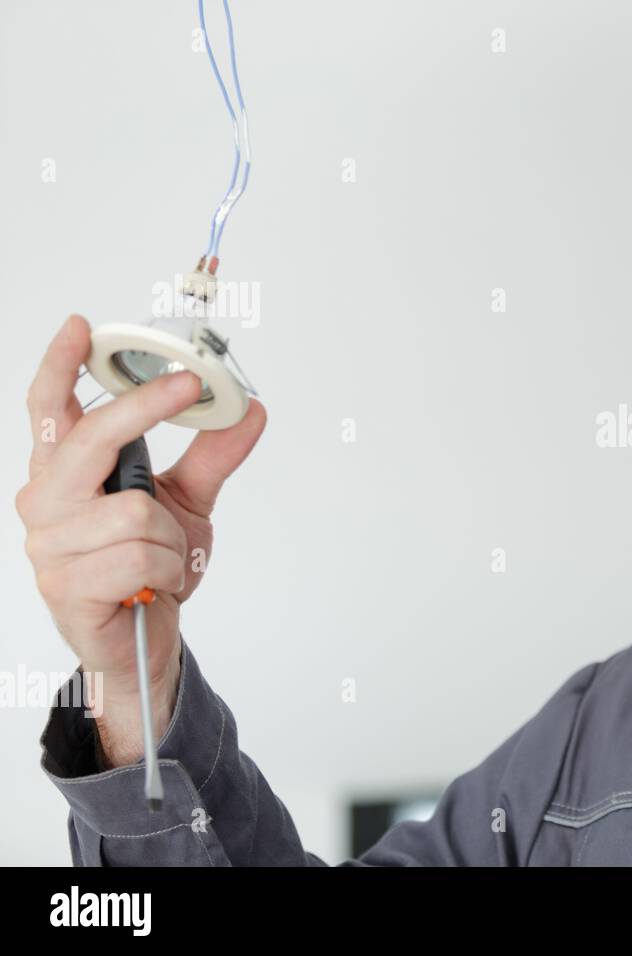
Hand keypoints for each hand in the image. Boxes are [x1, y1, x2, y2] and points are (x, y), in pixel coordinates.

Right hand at [15, 314, 265, 763]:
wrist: (145, 638)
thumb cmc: (153, 564)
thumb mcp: (189, 501)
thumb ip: (213, 455)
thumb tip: (250, 409)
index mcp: (67, 473)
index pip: (50, 409)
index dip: (61, 365)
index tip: (84, 327)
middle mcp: (46, 500)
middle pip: (91, 436)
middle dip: (145, 408)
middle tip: (190, 386)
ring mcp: (49, 545)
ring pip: (135, 509)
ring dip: (172, 536)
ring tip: (164, 558)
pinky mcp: (66, 587)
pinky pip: (141, 554)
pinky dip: (168, 568)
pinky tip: (154, 583)